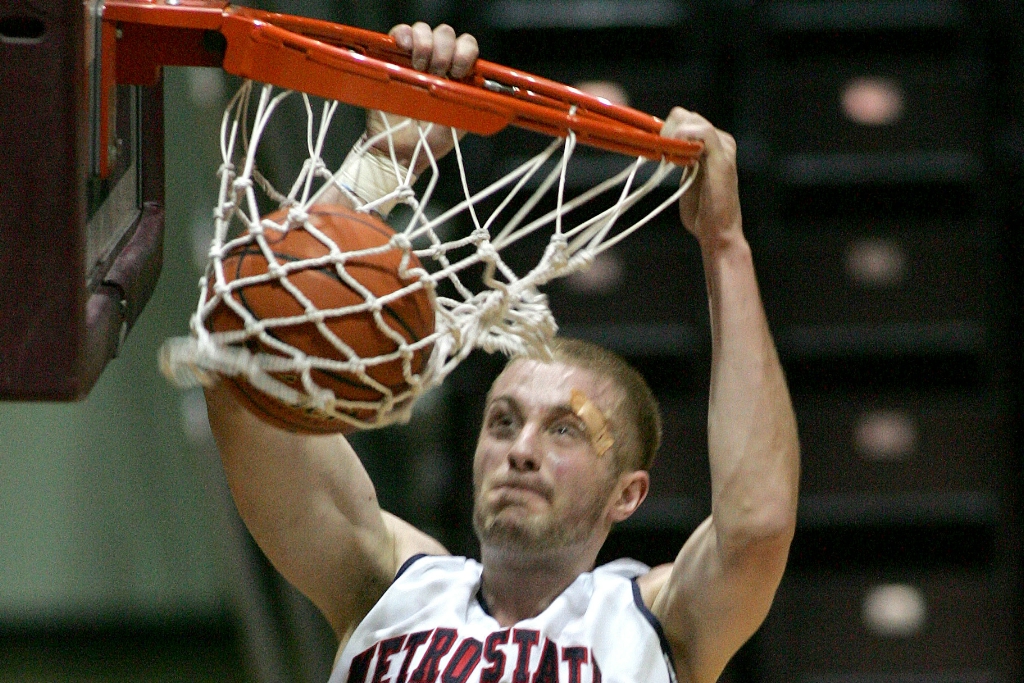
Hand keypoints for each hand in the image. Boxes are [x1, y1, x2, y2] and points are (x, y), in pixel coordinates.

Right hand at [365, 23, 478, 174]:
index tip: (457, 72)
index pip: (467, 46)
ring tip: (418, 68)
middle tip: (435, 73)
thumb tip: (484, 91)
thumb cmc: (430, 140)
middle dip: (444, 50)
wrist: (400, 153)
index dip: (464, 53)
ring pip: (424, 30)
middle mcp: (437, 62)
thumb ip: (471, 104)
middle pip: (446, 34)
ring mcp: (414, 58)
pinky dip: (403, 35)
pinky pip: (399, 33)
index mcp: (457, 75)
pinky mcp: (391, 58)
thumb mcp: (459, 123)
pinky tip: (404, 49)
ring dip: (424, 44)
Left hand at [662, 108, 742, 249]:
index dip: (665, 130)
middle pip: (686, 115)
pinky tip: (673, 157)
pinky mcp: (723, 156)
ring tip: (665, 158)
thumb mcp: (686, 179)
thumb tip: (662, 148)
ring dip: (671, 135)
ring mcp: (724, 147)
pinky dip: (683, 137)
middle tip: (657, 154)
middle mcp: (721, 141)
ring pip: (692, 119)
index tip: (653, 149)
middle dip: (666, 131)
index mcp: (713, 145)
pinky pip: (702, 131)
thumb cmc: (701, 213)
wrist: (717, 233)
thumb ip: (680, 160)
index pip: (685, 120)